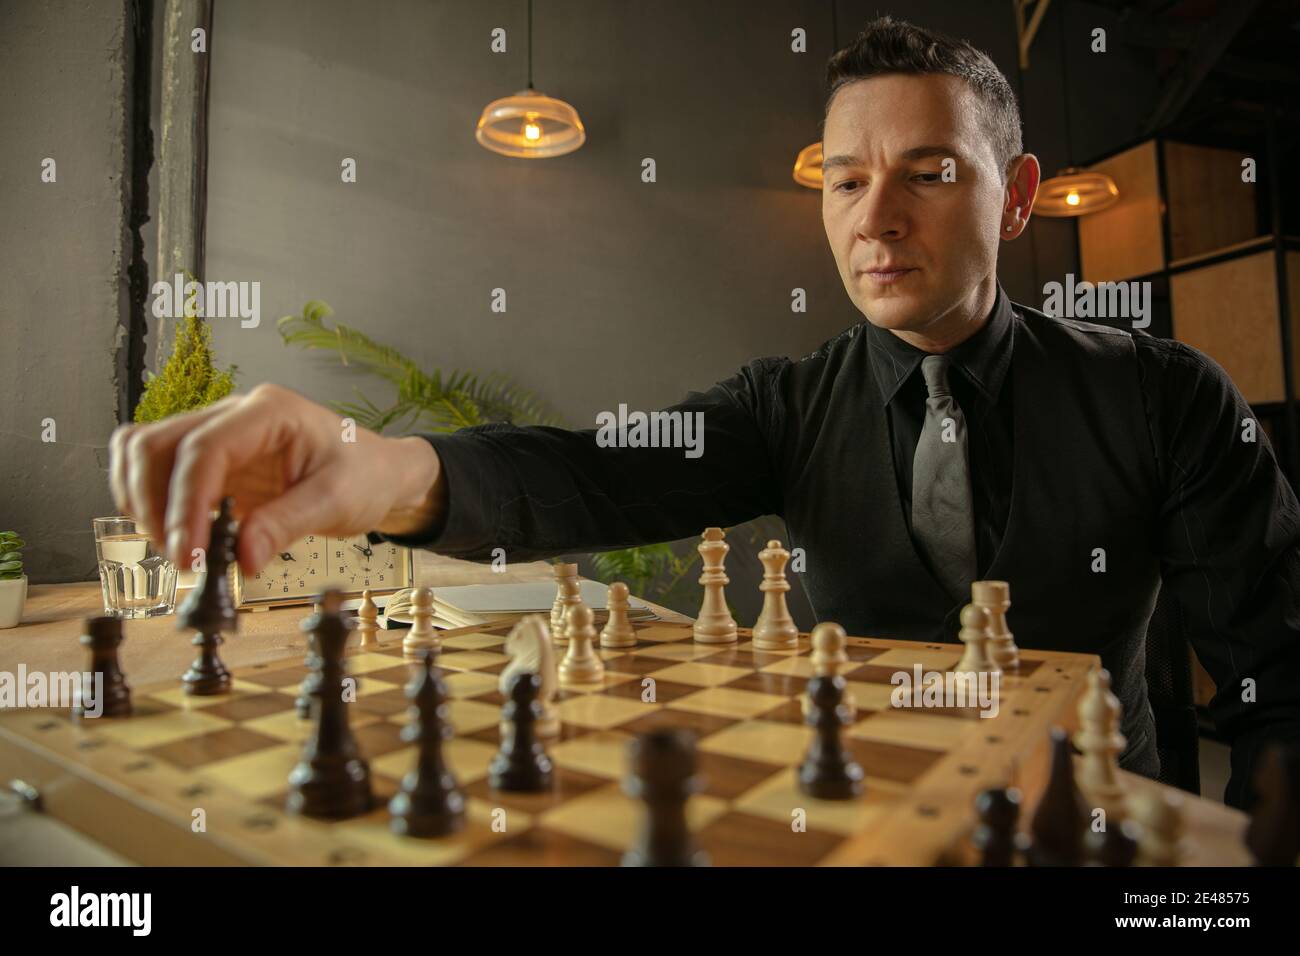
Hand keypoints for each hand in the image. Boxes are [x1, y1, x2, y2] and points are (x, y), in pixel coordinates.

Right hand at [109, 384, 443, 572]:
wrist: (377, 471)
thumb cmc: (365, 475)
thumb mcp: (338, 501)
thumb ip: (287, 525)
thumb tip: (241, 558)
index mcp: (268, 411)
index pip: (204, 449)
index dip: (187, 505)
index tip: (190, 554)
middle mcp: (233, 415)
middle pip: (156, 445)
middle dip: (155, 505)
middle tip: (184, 558)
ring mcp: (217, 434)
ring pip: (144, 453)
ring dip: (144, 503)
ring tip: (180, 547)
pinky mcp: (211, 462)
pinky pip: (156, 470)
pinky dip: (151, 501)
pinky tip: (178, 533)